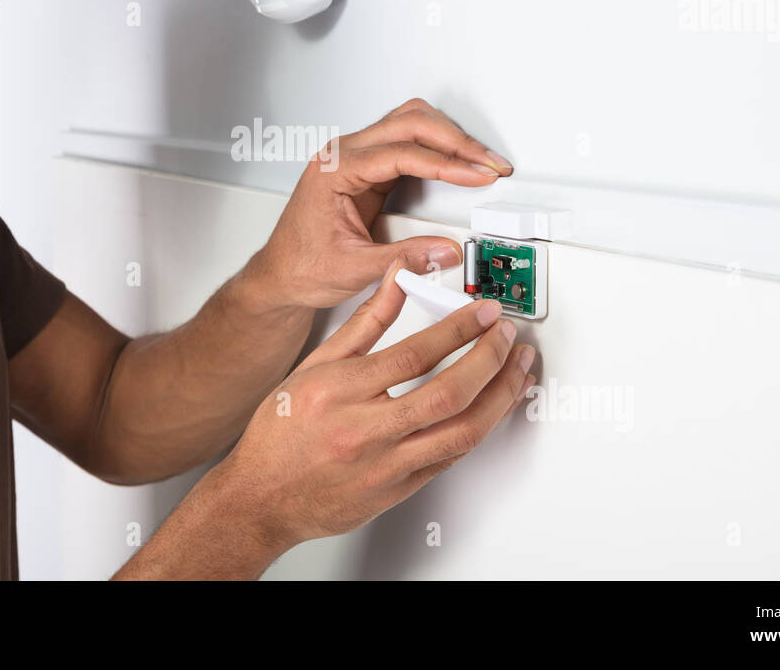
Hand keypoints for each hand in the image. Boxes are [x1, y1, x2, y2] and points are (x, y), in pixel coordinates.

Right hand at [214, 260, 536, 553]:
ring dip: (499, 396)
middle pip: (448, 392)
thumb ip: (365, 322)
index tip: (485, 312)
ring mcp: (386, 465)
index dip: (461, 328)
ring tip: (516, 370)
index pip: (416, 353)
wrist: (262, 497)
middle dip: (489, 358)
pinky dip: (478, 428)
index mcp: (343, 391)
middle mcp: (366, 430)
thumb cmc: (281, 433)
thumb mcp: (316, 364)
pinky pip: (450, 458)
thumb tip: (397, 281)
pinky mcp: (398, 490)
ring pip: (461, 431)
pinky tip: (492, 408)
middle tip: (507, 336)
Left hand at [247, 98, 511, 309]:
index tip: (476, 174)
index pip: (400, 153)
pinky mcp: (367, 168)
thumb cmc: (300, 266)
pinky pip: (408, 142)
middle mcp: (342, 155)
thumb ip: (403, 258)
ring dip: (449, 138)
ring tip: (480, 162)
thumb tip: (445, 249)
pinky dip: (438, 149)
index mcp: (333, 171)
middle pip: (409, 123)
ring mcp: (355, 158)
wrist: (280, 275)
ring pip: (410, 123)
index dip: (445, 162)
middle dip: (455, 141)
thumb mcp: (355, 268)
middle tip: (488, 164)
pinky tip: (458, 164)